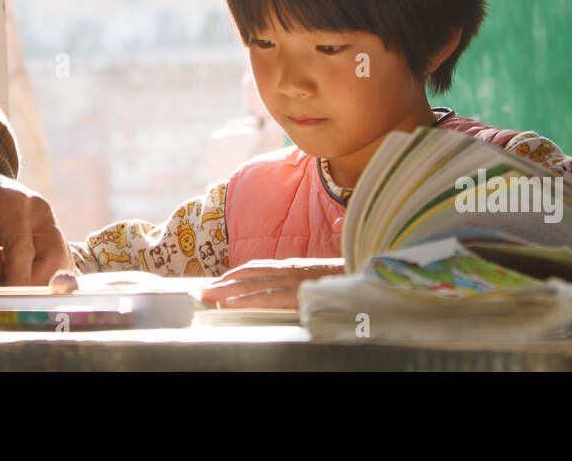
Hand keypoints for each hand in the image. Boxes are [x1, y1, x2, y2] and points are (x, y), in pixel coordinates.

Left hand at [0, 157, 70, 286]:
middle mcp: (38, 211)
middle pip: (53, 256)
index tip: (5, 302)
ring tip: (3, 284)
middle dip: (32, 284)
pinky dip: (35, 275)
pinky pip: (52, 261)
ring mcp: (46, 221)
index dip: (16, 279)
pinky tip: (11, 277)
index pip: (22, 248)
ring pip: (59, 261)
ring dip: (35, 281)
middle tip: (2, 295)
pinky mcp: (47, 232)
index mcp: (13, 202)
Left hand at [199, 258, 345, 308]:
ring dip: (227, 290)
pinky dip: (247, 300)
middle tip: (201, 290)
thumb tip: (296, 285)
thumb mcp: (324, 277)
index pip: (259, 268)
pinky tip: (232, 305)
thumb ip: (306, 278)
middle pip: (250, 275)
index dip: (237, 274)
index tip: (220, 281)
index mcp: (294, 267)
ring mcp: (294, 282)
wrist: (371, 278)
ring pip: (254, 285)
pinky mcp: (300, 295)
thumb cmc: (349, 280)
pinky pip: (268, 298)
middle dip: (224, 282)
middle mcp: (290, 271)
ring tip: (207, 296)